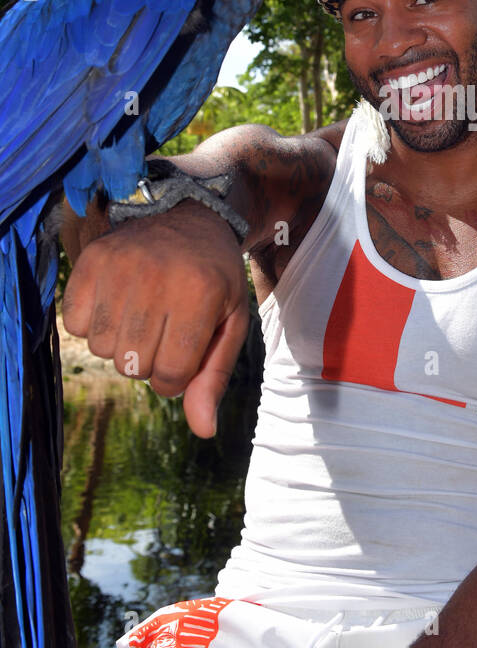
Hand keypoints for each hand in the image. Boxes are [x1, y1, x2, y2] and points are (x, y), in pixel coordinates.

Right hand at [62, 200, 249, 436]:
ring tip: (142, 314)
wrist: (190, 218)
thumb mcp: (230, 324)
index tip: (185, 350)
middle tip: (163, 328)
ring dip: (120, 344)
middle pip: (133, 366)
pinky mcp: (92, 258)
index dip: (176, 376)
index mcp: (200, 296)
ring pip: (102, 350)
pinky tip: (117, 302)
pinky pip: (74, 325)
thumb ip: (214, 378)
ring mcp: (121, 265)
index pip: (170, 377)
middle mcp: (158, 278)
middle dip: (149, 360)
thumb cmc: (215, 279)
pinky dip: (92, 324)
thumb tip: (203, 430)